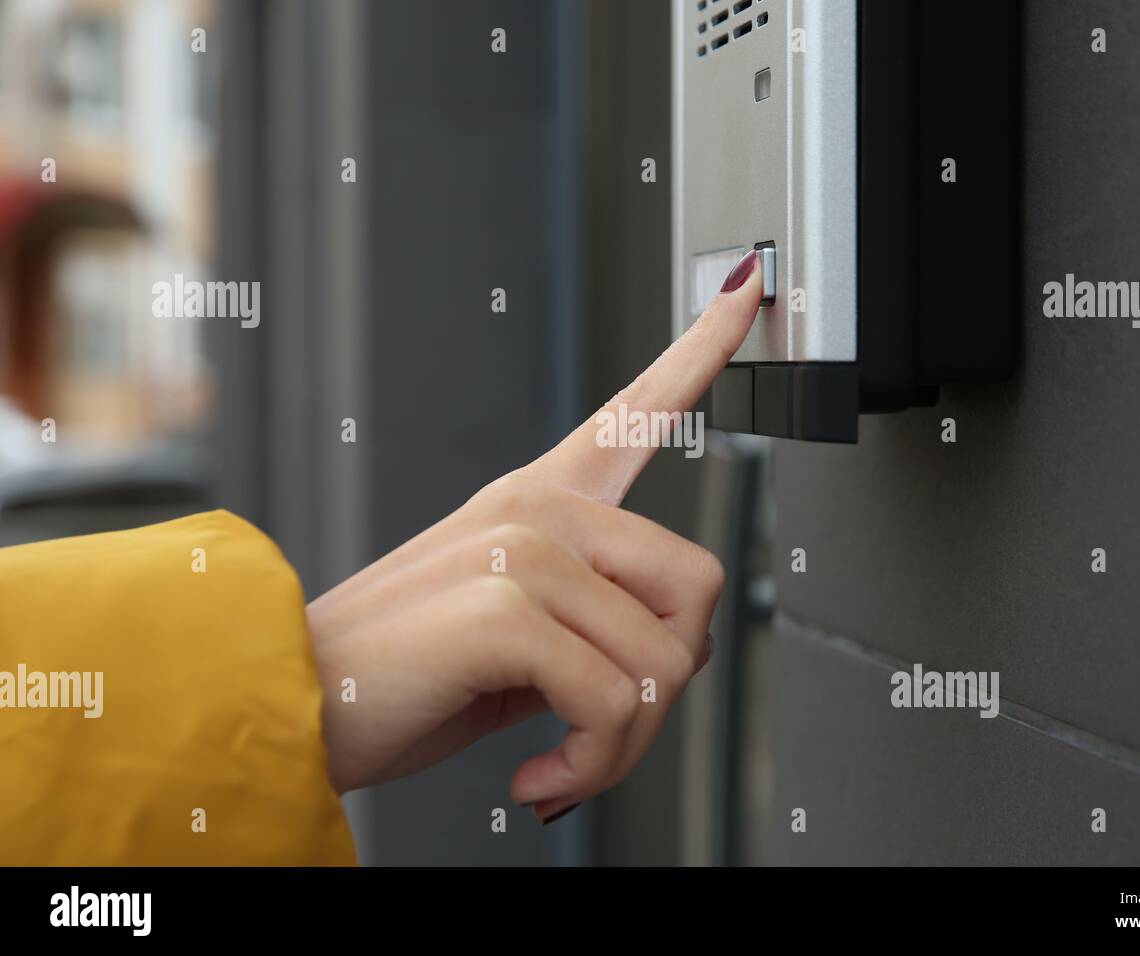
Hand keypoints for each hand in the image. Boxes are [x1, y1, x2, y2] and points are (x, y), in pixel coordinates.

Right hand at [307, 251, 763, 821]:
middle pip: (700, 586)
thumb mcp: (519, 640)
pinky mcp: (504, 602)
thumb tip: (688, 648)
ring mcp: (521, 543)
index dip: (705, 346)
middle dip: (667, 682)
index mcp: (539, 500)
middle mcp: (537, 506)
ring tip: (561, 759)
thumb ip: (599, 619)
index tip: (749, 281)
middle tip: (601, 726)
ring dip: (623, 744)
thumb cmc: (403, 677)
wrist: (293, 707)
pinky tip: (536, 778)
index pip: (637, 408)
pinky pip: (614, 702)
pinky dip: (590, 764)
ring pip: (665, 661)